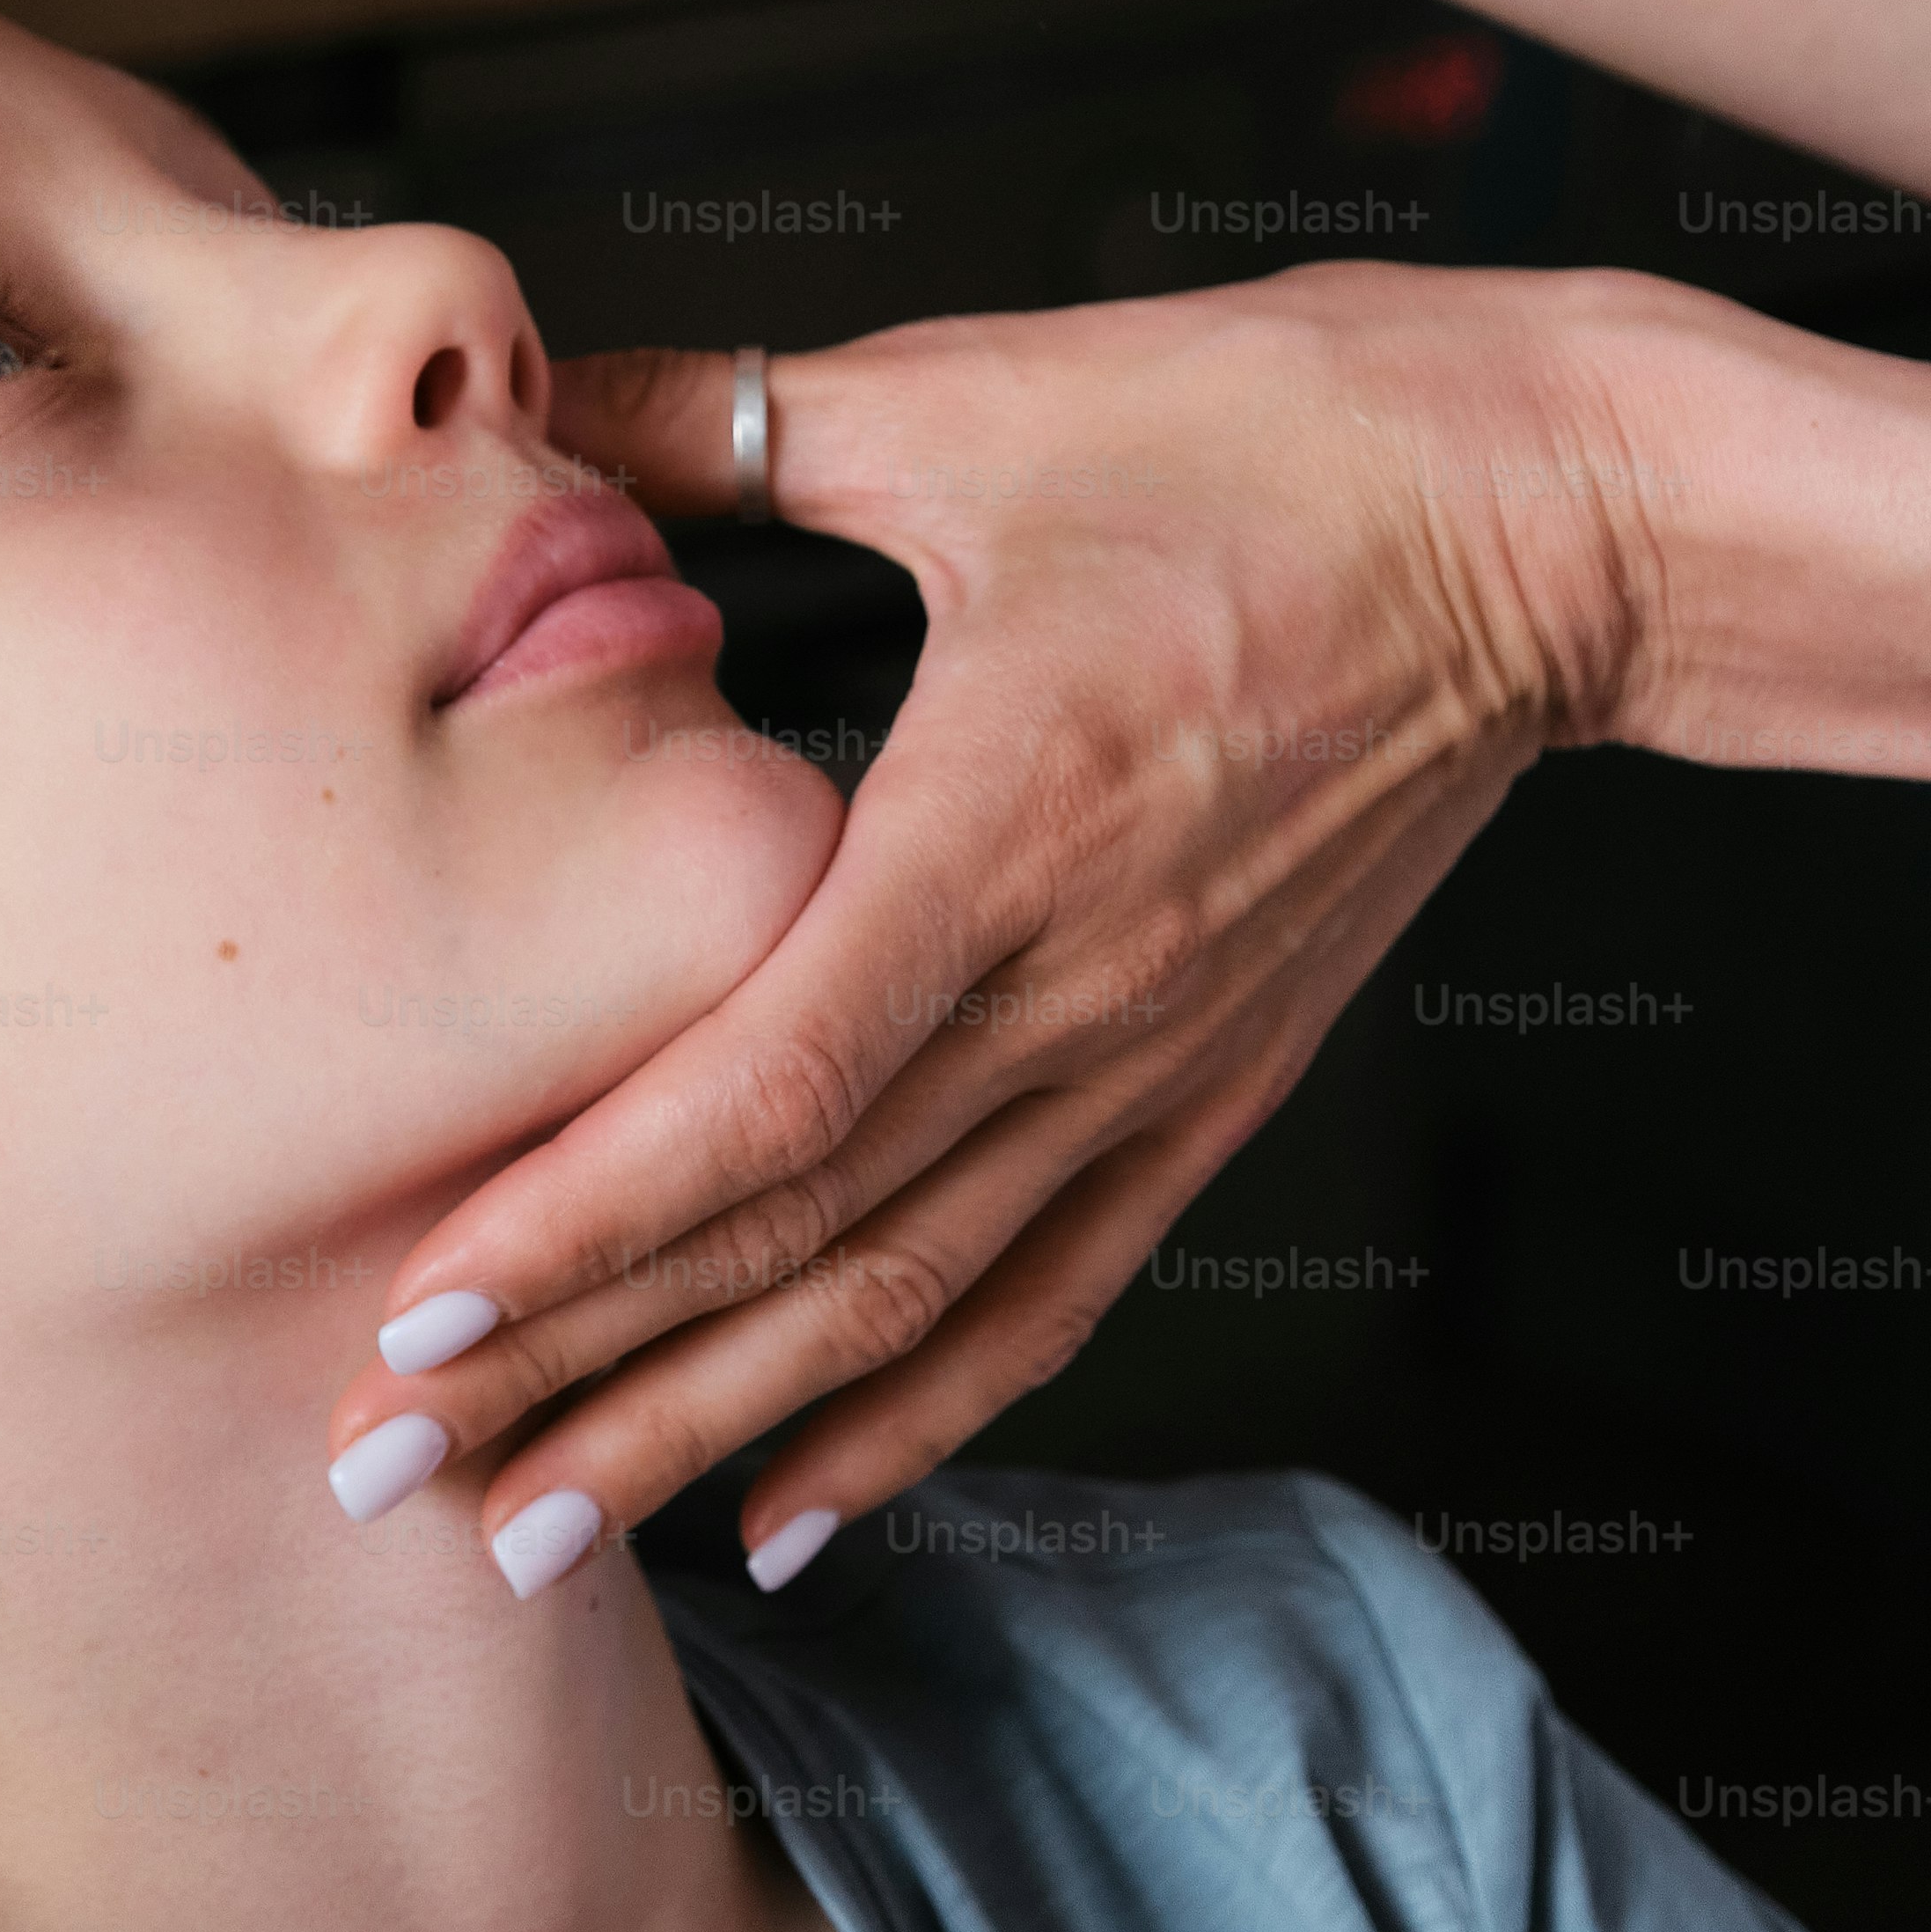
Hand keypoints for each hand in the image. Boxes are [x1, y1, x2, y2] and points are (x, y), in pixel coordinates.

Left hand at [334, 268, 1680, 1587]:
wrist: (1549, 516)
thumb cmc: (1274, 433)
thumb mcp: (977, 398)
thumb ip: (727, 422)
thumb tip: (520, 395)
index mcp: (994, 833)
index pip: (763, 1097)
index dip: (582, 1226)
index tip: (417, 1321)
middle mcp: (1073, 994)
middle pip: (795, 1243)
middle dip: (573, 1376)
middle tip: (381, 1475)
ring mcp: (1150, 1065)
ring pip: (901, 1306)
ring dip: (706, 1433)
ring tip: (532, 1536)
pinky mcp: (1208, 1092)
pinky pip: (1045, 1297)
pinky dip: (912, 1421)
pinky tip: (785, 1515)